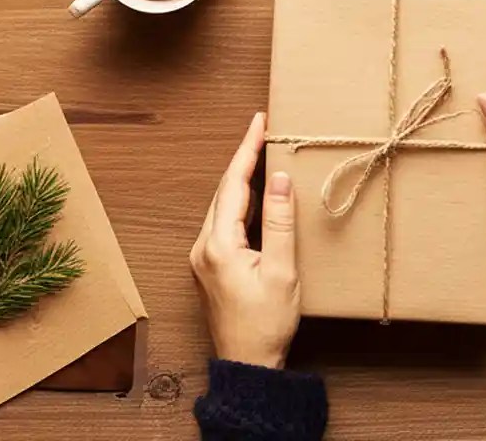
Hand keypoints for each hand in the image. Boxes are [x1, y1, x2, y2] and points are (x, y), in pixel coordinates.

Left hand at [190, 113, 300, 368]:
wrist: (247, 364)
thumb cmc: (266, 324)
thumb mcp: (282, 271)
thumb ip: (280, 222)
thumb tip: (279, 179)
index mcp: (219, 245)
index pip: (234, 184)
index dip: (247, 149)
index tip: (259, 121)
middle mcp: (203, 246)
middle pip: (224, 190)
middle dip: (244, 158)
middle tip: (264, 130)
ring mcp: (203, 256)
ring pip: (223, 205)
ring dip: (243, 179)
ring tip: (263, 153)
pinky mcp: (210, 265)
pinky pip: (224, 221)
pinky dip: (241, 201)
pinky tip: (257, 194)